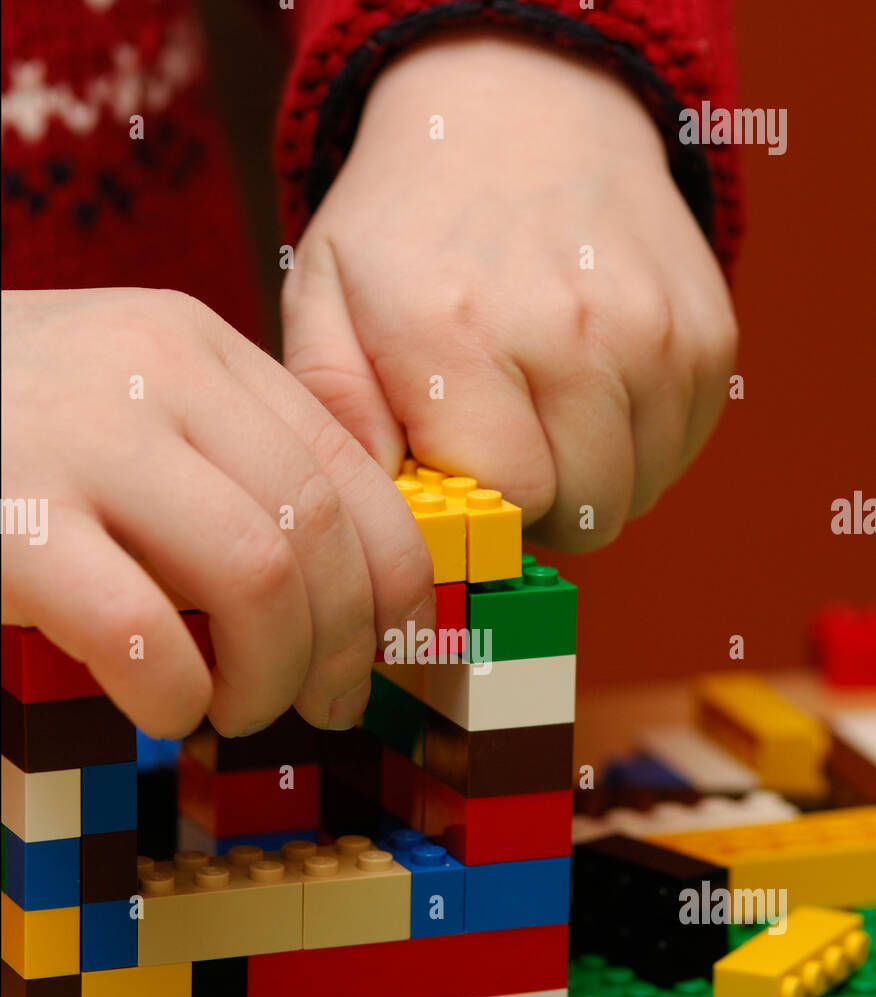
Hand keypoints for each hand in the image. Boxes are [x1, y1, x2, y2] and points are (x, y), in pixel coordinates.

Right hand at [1, 288, 432, 737]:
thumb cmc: (7, 425)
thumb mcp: (130, 402)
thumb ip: (228, 455)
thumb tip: (345, 581)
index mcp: (199, 347)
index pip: (352, 470)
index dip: (395, 579)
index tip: (391, 648)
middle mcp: (153, 374)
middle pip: (314, 531)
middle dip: (344, 645)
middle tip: (323, 705)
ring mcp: (78, 440)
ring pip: (256, 575)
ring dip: (269, 676)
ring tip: (239, 710)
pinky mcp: (10, 519)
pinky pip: (142, 631)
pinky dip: (176, 694)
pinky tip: (164, 709)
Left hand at [282, 34, 737, 549]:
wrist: (523, 107)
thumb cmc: (410, 225)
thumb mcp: (326, 294)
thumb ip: (336, 409)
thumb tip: (380, 511)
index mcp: (459, 334)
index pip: (507, 499)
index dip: (481, 511)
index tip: (459, 476)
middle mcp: (572, 330)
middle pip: (585, 509)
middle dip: (540, 506)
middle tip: (504, 454)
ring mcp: (655, 330)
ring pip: (639, 491)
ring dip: (593, 478)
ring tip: (545, 416)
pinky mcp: (710, 332)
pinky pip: (683, 449)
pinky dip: (641, 443)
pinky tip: (594, 390)